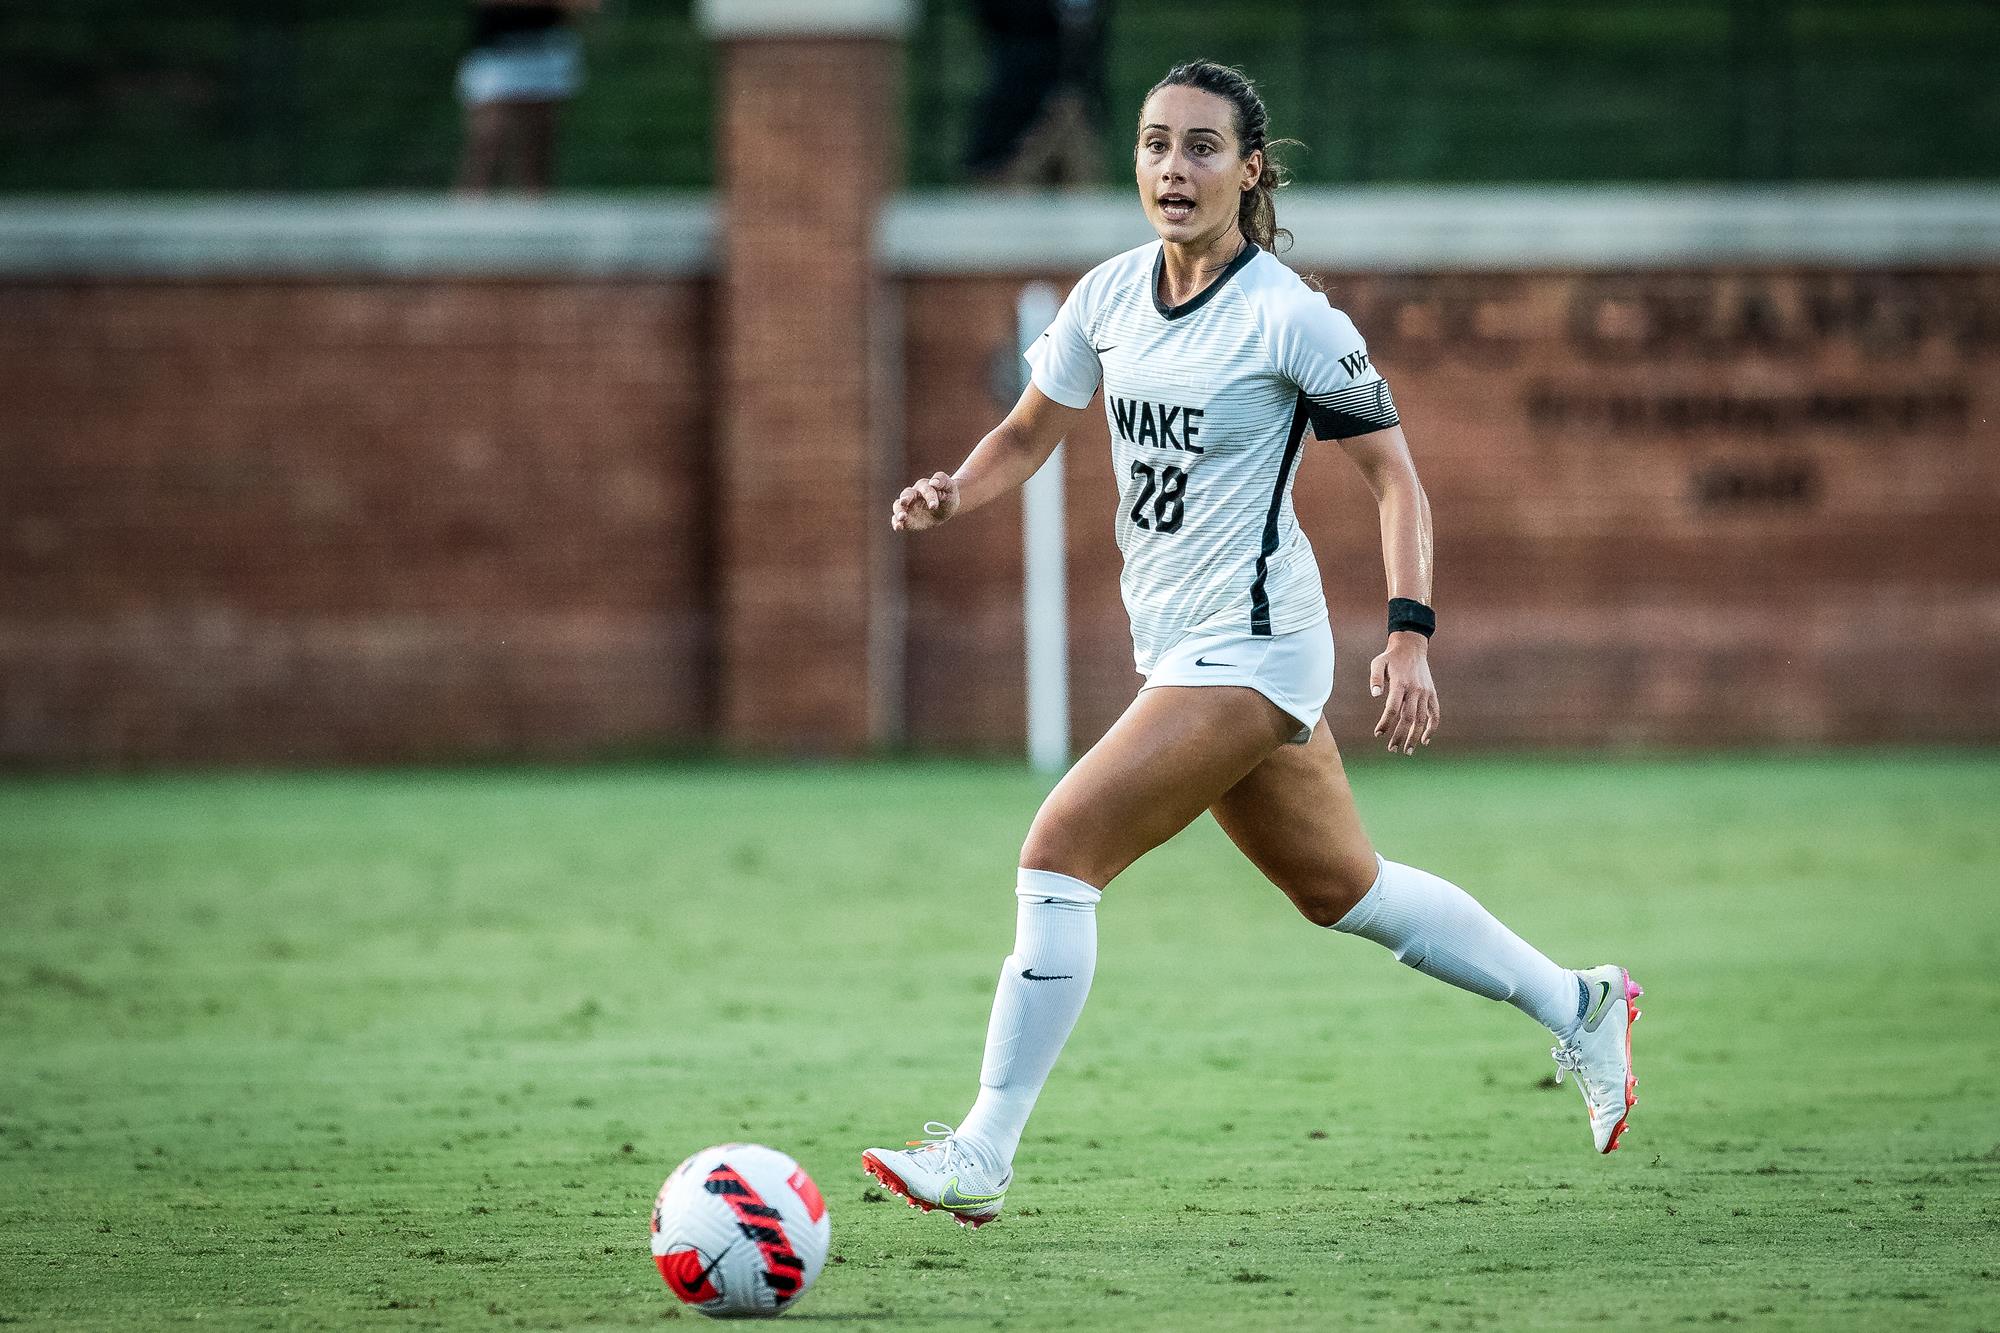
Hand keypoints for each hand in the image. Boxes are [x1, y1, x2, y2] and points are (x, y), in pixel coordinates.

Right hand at [891, 472, 960, 531]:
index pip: (926, 489)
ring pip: (898, 506)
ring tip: (902, 518)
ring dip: (898, 511)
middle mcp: (913, 494)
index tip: (934, 506)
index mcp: (924, 485)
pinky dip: (896, 522)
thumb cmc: (948, 494)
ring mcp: (908, 507)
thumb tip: (933, 482)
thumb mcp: (950, 487)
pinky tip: (898, 527)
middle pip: (906, 494)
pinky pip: (898, 519)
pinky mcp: (907, 518)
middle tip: (904, 502)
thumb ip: (942, 481)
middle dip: (905, 498)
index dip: (929, 496)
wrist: (946, 508)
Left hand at [1370, 632, 1439, 754]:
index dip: (1385, 723)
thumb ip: (1375, 678)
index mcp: (1401, 683)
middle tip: (1392, 749)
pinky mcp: (1432, 694)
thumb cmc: (1391, 657)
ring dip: (1415, 737)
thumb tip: (1375, 695)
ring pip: (1422, 719)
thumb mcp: (1378, 663)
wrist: (1412, 647)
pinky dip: (1432, 728)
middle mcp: (1415, 690)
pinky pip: (1435, 714)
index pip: (1392, 709)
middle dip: (1400, 736)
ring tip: (1407, 751)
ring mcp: (1426, 693)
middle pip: (1408, 718)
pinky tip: (1425, 741)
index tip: (1378, 734)